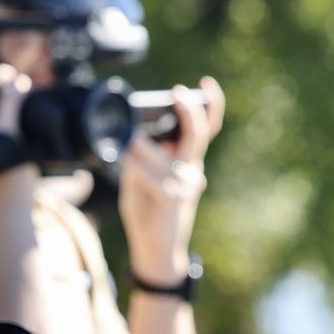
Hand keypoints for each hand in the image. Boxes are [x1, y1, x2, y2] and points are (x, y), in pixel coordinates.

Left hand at [118, 78, 223, 282]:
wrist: (155, 250)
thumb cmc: (148, 213)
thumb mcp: (139, 180)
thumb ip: (141, 159)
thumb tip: (133, 137)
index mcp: (187, 163)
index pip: (205, 130)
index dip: (210, 106)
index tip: (204, 83)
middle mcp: (191, 171)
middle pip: (199, 134)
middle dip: (189, 110)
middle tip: (178, 92)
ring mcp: (185, 185)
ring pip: (162, 154)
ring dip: (140, 147)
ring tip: (125, 146)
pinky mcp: (172, 198)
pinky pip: (151, 174)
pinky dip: (135, 165)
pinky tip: (123, 160)